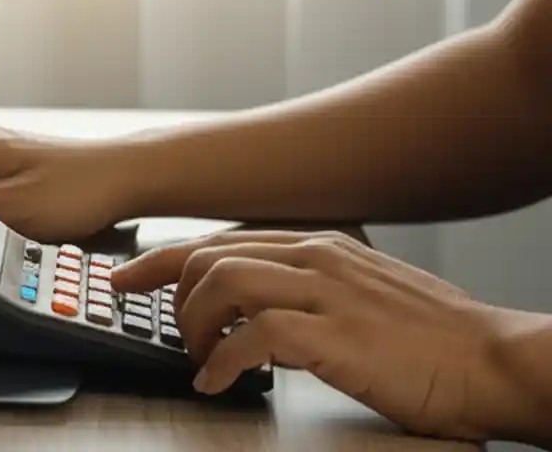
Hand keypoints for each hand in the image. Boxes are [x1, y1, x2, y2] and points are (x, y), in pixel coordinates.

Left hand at [110, 230, 519, 440]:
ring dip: (193, 325)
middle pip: (208, 256)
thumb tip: (253, 316)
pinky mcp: (336, 336)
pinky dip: (220, 361)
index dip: (163, 258)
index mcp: (320, 246)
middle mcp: (317, 258)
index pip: (221, 239)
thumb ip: (307, 292)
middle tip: (171, 334)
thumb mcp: (361, 295)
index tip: (125, 277)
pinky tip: (218, 382)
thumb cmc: (433, 339)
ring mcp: (326, 293)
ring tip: (200, 358)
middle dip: (171, 295)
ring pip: (221, 283)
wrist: (495, 361)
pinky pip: (251, 337)